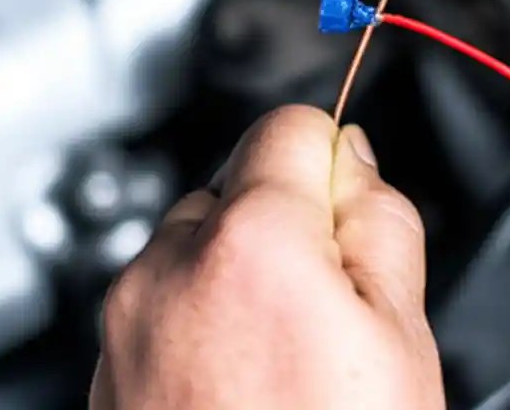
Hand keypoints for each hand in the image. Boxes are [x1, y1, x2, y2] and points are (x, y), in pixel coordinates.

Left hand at [89, 106, 442, 409]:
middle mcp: (167, 268)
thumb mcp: (400, 336)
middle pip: (240, 186)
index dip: (336, 161)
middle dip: (289, 224)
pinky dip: (204, 319)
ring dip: (242, 274)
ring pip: (198, 246)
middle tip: (335, 309)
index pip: (290, 126)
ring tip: (288, 361)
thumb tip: (356, 161)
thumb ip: (381, 221)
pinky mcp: (108, 365)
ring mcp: (127, 320)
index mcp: (249, 241)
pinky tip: (246, 385)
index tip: (353, 203)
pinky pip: (164, 303)